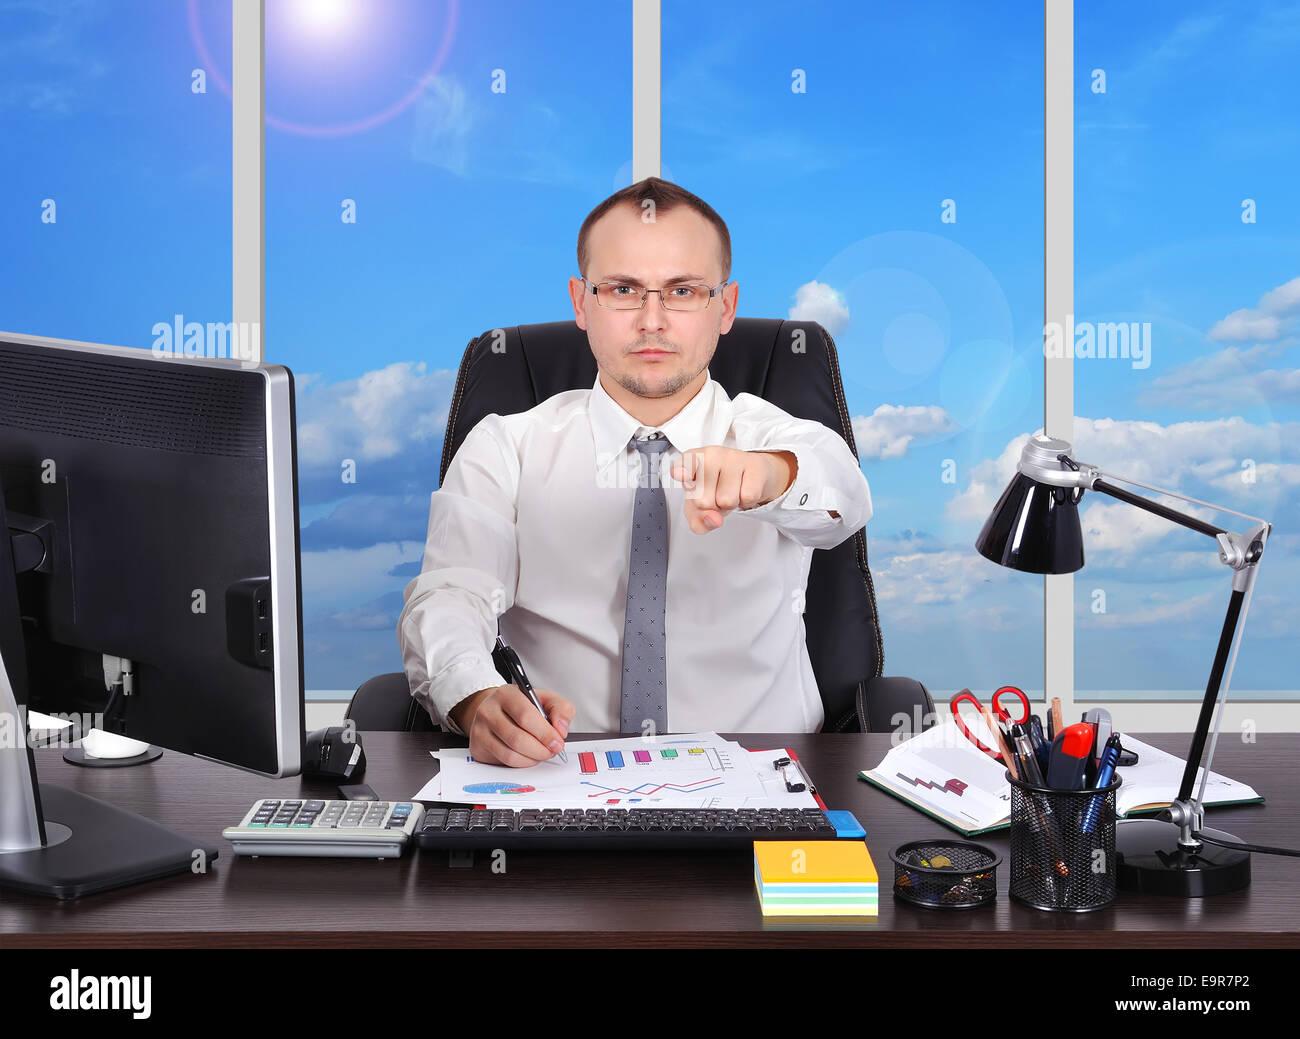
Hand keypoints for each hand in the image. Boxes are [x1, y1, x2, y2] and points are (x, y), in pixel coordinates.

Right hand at [451, 684, 574, 767]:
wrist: (495, 711)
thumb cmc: (523, 706)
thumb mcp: (545, 699)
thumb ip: (561, 709)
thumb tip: (561, 729)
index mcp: (506, 694)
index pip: (525, 715)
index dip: (545, 733)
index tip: (558, 741)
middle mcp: (488, 710)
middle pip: (517, 738)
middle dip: (541, 749)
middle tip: (552, 750)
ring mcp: (480, 729)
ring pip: (510, 754)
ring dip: (533, 758)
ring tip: (542, 753)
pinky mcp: (478, 747)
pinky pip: (504, 762)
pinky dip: (522, 763)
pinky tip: (529, 756)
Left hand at [670, 447, 794, 533]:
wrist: (752, 474)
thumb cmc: (719, 487)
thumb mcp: (701, 506)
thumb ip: (698, 520)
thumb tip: (713, 519)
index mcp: (693, 461)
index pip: (684, 463)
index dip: (681, 470)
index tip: (679, 475)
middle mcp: (711, 455)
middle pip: (703, 501)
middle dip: (712, 507)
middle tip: (717, 494)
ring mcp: (734, 457)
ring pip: (727, 501)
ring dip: (730, 504)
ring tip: (732, 491)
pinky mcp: (755, 465)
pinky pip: (747, 497)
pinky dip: (746, 501)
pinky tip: (744, 489)